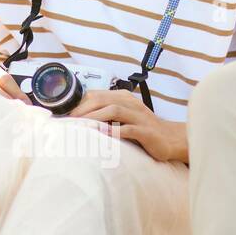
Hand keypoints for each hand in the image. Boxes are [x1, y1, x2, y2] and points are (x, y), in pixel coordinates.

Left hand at [67, 89, 187, 162]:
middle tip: (69, 121)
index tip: (65, 114)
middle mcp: (131, 104)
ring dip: (95, 117)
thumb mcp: (123, 117)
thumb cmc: (141, 128)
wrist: (170, 139)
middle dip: (83, 109)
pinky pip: (129, 129)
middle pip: (102, 100)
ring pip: (114, 110)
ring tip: (81, 125)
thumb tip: (78, 117)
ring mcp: (139, 117)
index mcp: (123, 98)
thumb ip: (105, 113)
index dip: (79, 103)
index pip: (96, 95)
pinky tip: (103, 135)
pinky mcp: (146, 132)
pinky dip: (115, 131)